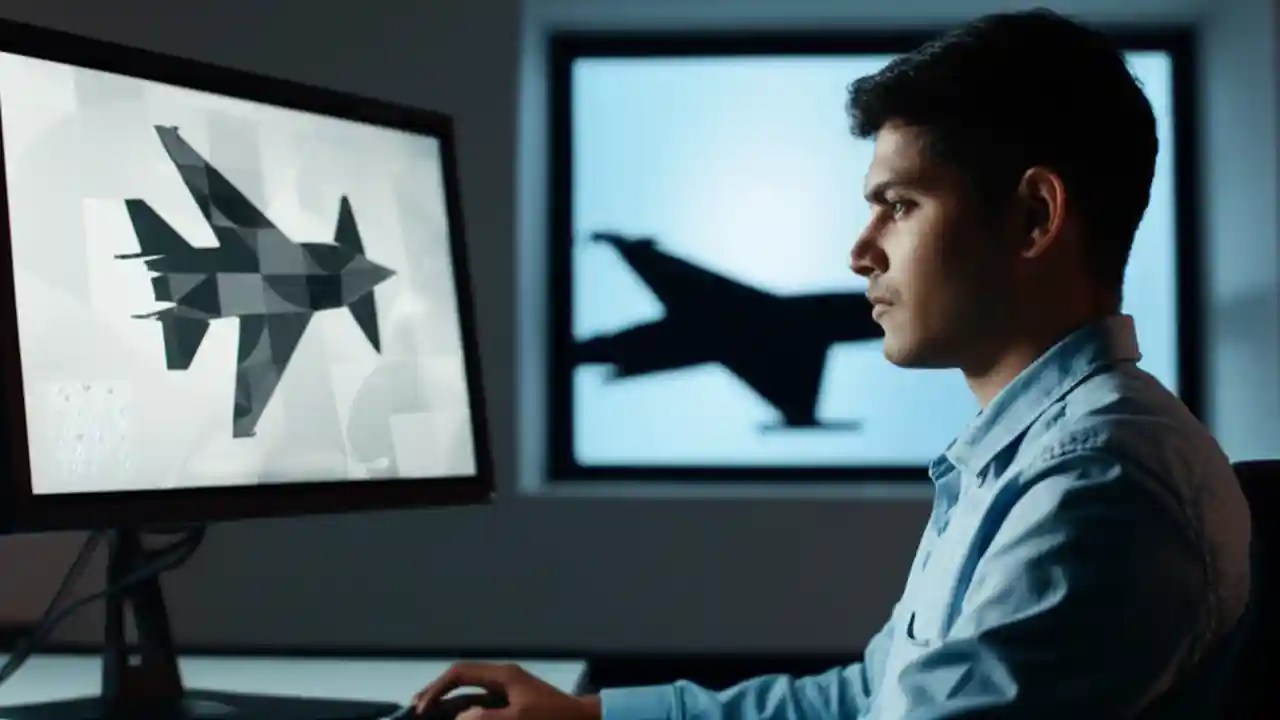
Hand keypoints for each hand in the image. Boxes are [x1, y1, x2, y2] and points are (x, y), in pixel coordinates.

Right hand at [412, 661, 601, 719]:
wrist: (582, 718)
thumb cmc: (553, 717)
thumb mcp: (520, 719)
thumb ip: (487, 718)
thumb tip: (460, 718)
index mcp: (503, 674)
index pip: (460, 673)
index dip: (437, 688)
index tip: (422, 707)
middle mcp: (502, 675)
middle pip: (461, 676)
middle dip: (437, 689)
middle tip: (416, 707)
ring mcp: (507, 686)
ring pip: (469, 686)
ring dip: (448, 696)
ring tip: (428, 709)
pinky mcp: (511, 697)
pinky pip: (480, 696)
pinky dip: (463, 703)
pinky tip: (455, 715)